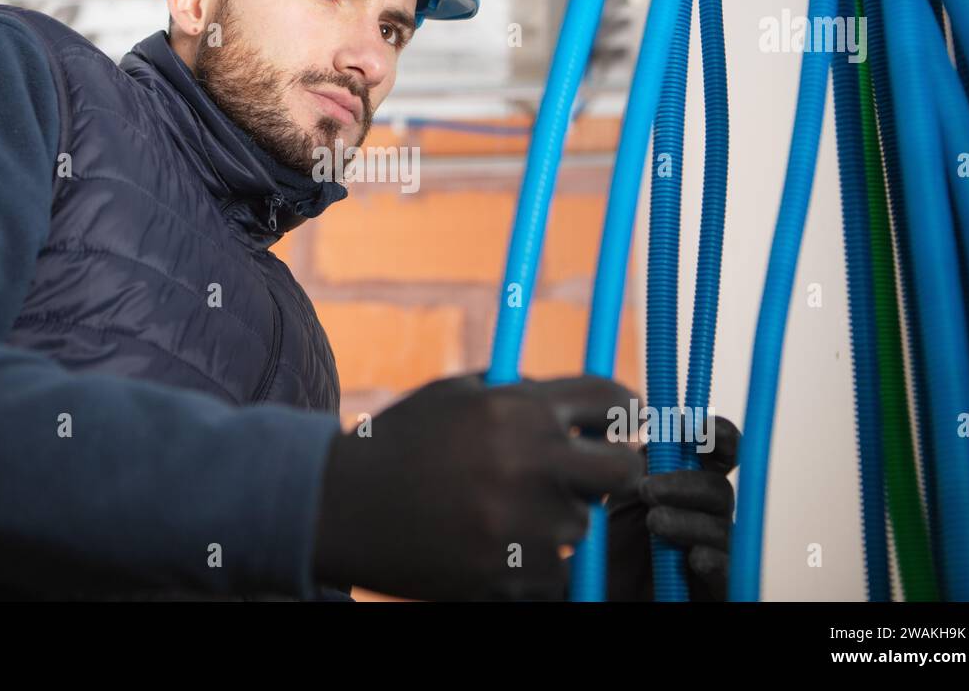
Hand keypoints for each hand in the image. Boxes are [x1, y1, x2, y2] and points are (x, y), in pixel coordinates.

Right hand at [312, 371, 643, 600]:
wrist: (341, 504)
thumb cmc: (402, 441)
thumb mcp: (457, 394)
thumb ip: (520, 394)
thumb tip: (582, 406)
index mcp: (517, 407)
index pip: (612, 399)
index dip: (626, 411)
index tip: (625, 424)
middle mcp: (529, 460)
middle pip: (623, 470)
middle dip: (614, 471)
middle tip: (591, 478)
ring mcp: (521, 522)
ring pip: (584, 525)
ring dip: (559, 520)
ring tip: (505, 511)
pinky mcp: (508, 573)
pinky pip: (554, 570)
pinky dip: (532, 561)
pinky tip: (490, 543)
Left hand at [606, 414, 739, 600]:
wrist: (606, 593)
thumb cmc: (614, 542)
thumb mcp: (622, 497)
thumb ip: (643, 464)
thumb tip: (659, 428)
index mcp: (691, 483)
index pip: (721, 452)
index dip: (718, 435)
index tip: (691, 428)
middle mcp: (710, 514)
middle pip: (719, 489)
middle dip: (686, 483)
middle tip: (647, 490)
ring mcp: (720, 550)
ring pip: (723, 528)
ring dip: (688, 521)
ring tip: (654, 523)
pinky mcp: (720, 586)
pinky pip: (732, 572)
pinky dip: (716, 561)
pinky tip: (694, 558)